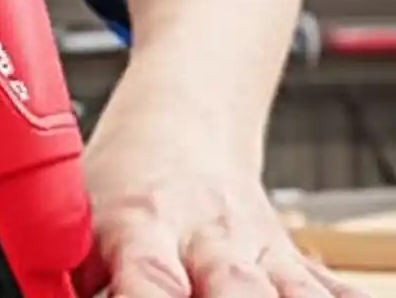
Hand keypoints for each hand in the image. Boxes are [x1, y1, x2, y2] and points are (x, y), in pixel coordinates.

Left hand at [73, 82, 367, 297]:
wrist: (184, 117)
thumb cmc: (123, 175)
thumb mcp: (78, 213)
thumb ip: (69, 272)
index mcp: (141, 223)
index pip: (150, 282)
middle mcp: (207, 235)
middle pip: (239, 291)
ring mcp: (256, 247)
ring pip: (292, 293)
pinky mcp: (290, 257)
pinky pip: (328, 289)